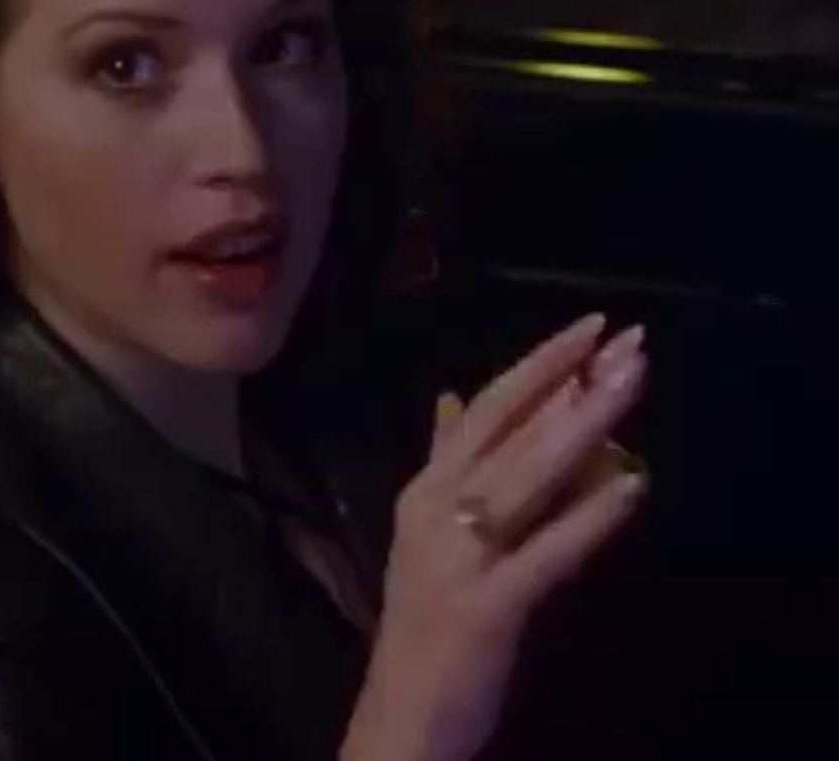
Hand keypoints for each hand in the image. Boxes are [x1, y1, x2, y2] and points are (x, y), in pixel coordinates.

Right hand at [342, 314, 650, 760]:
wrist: (401, 707)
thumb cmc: (423, 617)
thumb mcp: (426, 530)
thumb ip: (444, 460)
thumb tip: (454, 396)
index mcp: (425, 489)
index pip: (486, 410)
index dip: (539, 365)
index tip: (593, 328)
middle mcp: (435, 510)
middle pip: (511, 433)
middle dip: (574, 383)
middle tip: (631, 343)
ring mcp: (459, 557)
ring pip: (527, 479)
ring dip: (584, 429)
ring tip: (632, 388)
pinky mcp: (488, 605)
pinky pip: (546, 554)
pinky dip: (588, 520)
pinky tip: (632, 488)